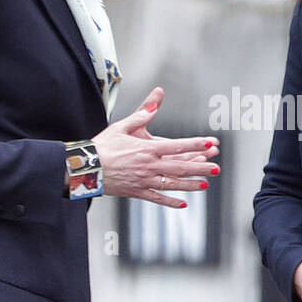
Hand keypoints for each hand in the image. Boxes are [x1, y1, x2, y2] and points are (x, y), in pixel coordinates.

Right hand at [91, 87, 220, 207]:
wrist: (84, 168)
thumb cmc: (102, 146)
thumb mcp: (123, 126)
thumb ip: (143, 114)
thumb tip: (158, 97)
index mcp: (146, 149)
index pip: (177, 146)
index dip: (195, 145)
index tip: (210, 144)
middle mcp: (148, 166)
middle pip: (179, 167)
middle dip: (200, 167)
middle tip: (216, 167)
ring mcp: (143, 181)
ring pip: (172, 185)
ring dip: (190, 185)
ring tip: (205, 184)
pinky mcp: (136, 192)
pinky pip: (156, 198)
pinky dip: (170, 202)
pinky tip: (182, 204)